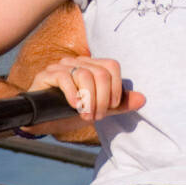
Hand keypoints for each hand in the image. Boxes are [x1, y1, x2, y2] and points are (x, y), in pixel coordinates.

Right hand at [25, 56, 145, 125]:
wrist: (42, 122)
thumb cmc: (70, 113)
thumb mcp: (99, 109)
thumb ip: (119, 104)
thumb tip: (143, 99)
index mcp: (91, 66)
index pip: (112, 66)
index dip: (116, 88)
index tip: (111, 107)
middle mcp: (77, 62)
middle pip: (101, 73)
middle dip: (102, 99)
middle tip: (96, 116)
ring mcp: (61, 66)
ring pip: (85, 75)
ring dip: (89, 100)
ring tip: (86, 115)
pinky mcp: (46, 74)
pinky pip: (65, 78)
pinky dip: (73, 95)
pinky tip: (75, 107)